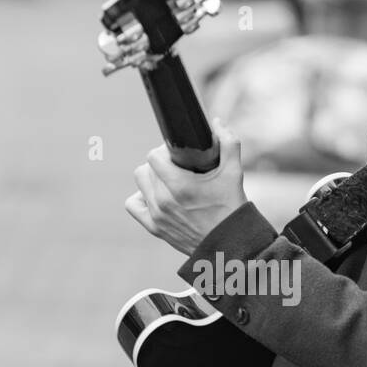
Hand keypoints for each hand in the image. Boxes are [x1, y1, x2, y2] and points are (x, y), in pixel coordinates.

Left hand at [125, 118, 247, 255]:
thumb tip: (216, 122)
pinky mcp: (154, 228)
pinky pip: (133, 205)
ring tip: (169, 180)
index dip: (165, 150)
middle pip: (145, 168)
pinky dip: (141, 197)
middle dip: (160, 164)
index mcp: (179, 185)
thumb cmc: (232, 208)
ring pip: (140, 183)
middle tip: (177, 167)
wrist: (229, 245)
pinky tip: (156, 195)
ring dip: (151, 178)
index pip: (154, 156)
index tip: (178, 154)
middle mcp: (163, 200)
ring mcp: (157, 215)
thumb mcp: (234, 172)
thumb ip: (228, 142)